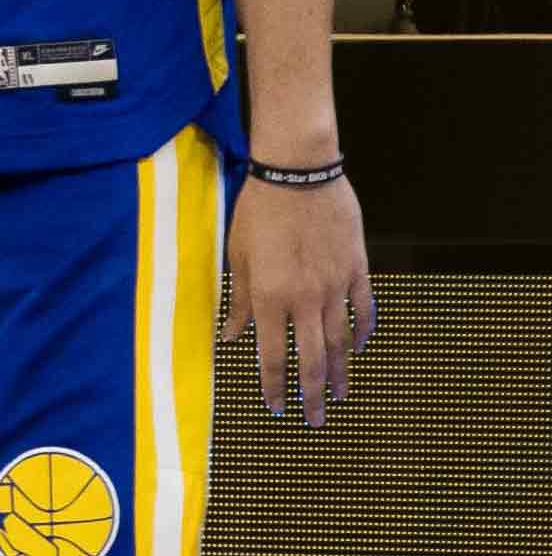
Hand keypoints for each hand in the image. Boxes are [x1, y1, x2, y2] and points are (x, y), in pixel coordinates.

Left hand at [220, 174, 374, 425]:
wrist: (299, 175)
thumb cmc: (258, 211)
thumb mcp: (237, 256)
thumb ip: (237, 301)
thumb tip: (230, 337)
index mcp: (270, 298)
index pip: (272, 356)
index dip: (273, 385)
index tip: (276, 408)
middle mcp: (306, 300)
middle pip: (311, 360)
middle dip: (311, 394)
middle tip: (315, 420)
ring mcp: (336, 286)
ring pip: (341, 341)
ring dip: (340, 371)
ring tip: (339, 394)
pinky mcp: (358, 269)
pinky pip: (365, 309)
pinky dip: (364, 331)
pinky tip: (360, 347)